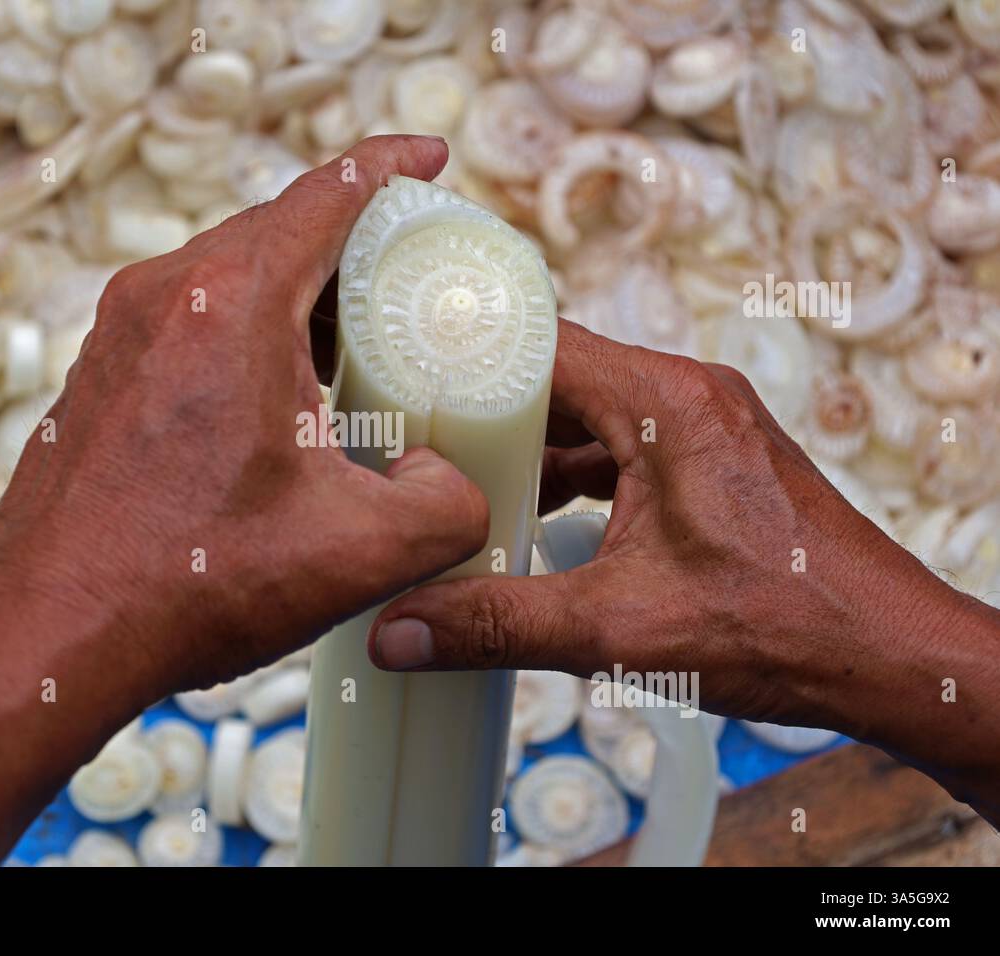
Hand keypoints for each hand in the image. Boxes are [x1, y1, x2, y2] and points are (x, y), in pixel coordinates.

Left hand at [0, 134, 486, 703]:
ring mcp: (120, 333)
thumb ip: (448, 505)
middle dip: (351, 242)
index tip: (429, 159)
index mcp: (232, 306)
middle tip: (409, 276)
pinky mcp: (99, 374)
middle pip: (277, 231)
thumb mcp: (360, 552)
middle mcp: (166, 297)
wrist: (50, 629)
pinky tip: (277, 395)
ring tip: (352, 344)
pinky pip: (188, 320)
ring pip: (229, 276)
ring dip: (296, 294)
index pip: (327, 195)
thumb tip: (451, 481)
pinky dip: (245, 332)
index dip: (389, 167)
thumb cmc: (190, 582)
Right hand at [368, 320, 999, 816]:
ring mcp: (708, 429)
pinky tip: (536, 523)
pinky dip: (575, 477)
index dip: (465, 359)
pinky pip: (625, 448)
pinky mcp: (717, 465)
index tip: (401, 381)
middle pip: (560, 378)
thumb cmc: (783, 626)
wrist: (889, 655)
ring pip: (592, 416)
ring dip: (532, 451)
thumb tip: (399, 629)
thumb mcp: (617, 628)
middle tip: (412, 446)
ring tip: (462, 488)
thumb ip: (497, 625)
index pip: (539, 345)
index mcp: (665, 403)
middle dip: (487, 413)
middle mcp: (689, 397)